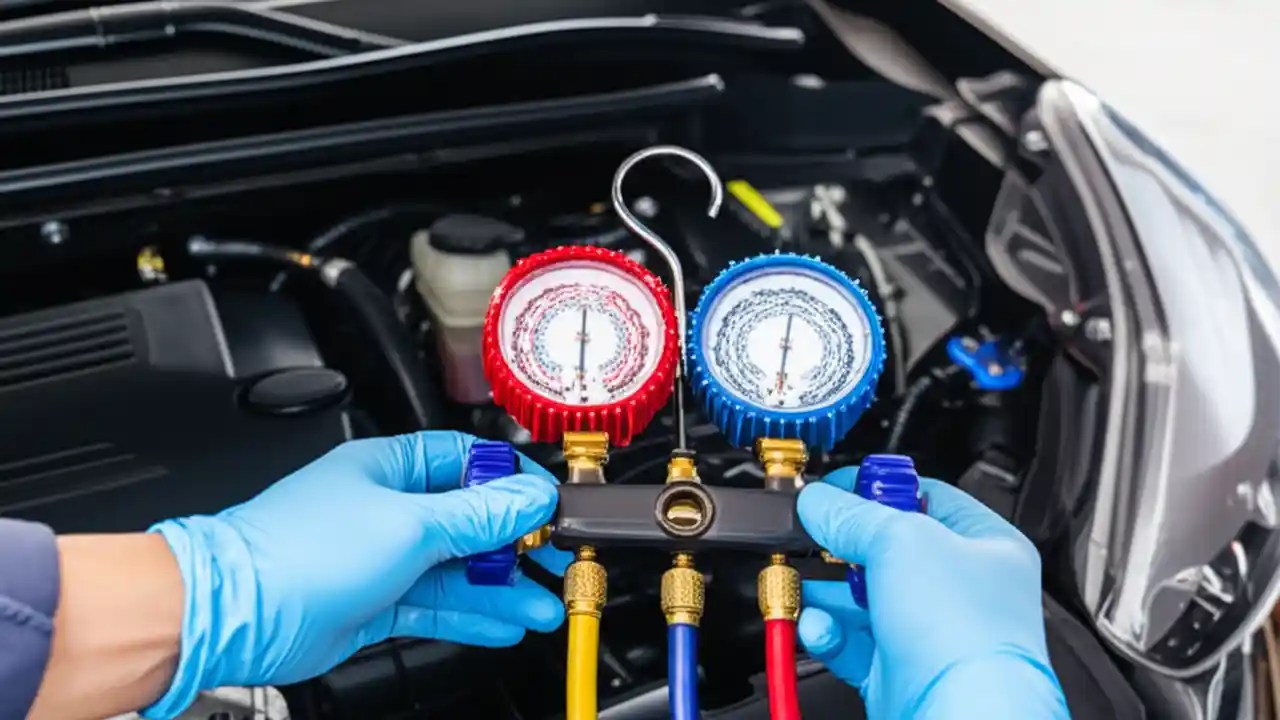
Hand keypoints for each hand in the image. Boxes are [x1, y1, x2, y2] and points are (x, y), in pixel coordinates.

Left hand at [145, 431, 572, 718]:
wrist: (234, 612)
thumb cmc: (297, 551)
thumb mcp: (409, 525)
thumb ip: (477, 516)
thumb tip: (528, 496)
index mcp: (392, 466)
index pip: (470, 462)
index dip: (513, 483)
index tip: (548, 506)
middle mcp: (388, 507)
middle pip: (470, 520)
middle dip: (517, 544)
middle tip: (556, 563)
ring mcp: (380, 556)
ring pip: (458, 568)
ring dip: (502, 587)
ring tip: (543, 604)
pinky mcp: (374, 601)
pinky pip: (437, 604)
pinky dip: (472, 614)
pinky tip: (504, 623)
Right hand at [796, 468, 1069, 718]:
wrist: (960, 718)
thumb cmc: (965, 635)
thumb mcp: (900, 542)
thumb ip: (850, 515)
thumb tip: (817, 500)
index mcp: (984, 545)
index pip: (924, 496)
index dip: (877, 487)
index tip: (835, 487)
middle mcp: (959, 589)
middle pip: (885, 548)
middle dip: (839, 543)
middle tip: (808, 533)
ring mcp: (927, 632)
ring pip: (860, 598)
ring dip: (823, 590)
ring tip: (796, 581)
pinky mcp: (896, 671)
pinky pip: (850, 641)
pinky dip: (826, 631)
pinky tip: (817, 625)